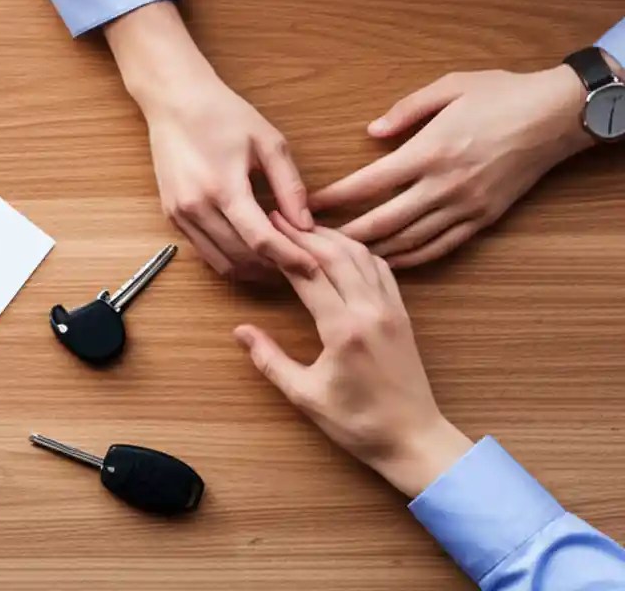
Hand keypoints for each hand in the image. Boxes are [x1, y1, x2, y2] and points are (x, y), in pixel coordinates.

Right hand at [105, 2, 315, 279]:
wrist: (173, 101)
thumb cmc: (222, 114)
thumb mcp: (268, 142)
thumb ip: (290, 186)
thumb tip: (307, 224)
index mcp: (223, 187)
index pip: (261, 240)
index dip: (291, 259)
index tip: (314, 267)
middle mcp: (196, 208)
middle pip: (242, 258)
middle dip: (275, 268)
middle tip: (302, 266)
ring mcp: (180, 216)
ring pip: (222, 263)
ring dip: (253, 270)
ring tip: (281, 262)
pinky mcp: (172, 217)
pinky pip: (206, 253)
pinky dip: (232, 259)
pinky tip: (253, 250)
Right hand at [234, 214, 472, 496]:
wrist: (414, 438)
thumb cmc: (358, 423)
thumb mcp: (304, 395)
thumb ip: (270, 359)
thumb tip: (241, 331)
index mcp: (343, 330)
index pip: (308, 273)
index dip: (284, 248)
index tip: (263, 230)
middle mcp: (370, 310)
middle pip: (334, 254)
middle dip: (304, 232)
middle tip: (277, 216)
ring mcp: (390, 309)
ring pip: (360, 255)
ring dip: (331, 236)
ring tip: (303, 226)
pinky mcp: (402, 313)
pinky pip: (381, 268)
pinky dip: (358, 250)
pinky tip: (341, 247)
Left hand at [311, 66, 592, 267]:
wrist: (556, 116)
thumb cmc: (501, 95)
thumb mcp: (449, 87)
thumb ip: (405, 110)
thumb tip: (371, 131)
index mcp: (428, 152)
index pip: (367, 184)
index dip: (333, 200)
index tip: (307, 208)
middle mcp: (443, 186)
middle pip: (381, 222)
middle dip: (343, 237)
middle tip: (312, 245)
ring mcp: (464, 207)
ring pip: (408, 241)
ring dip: (372, 253)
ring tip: (341, 259)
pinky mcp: (483, 220)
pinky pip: (439, 247)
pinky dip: (410, 258)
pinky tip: (388, 261)